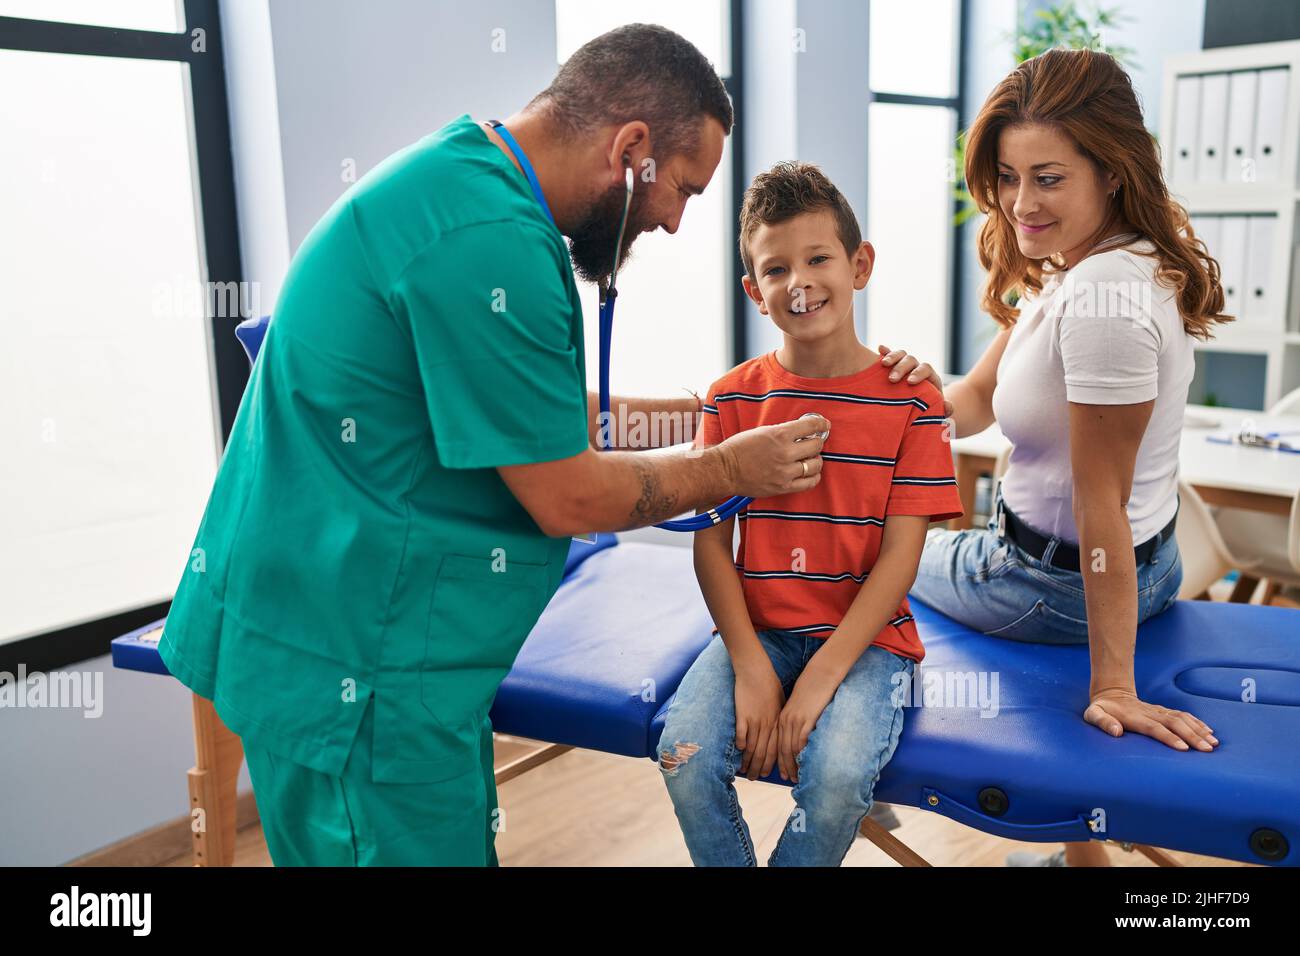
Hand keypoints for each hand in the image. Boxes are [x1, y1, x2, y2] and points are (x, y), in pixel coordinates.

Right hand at [718, 415, 827, 498]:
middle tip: (813, 442)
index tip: (824, 425)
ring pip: (815, 464)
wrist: (724, 470)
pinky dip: (813, 476)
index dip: (821, 424)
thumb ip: (784, 431)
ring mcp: (785, 472)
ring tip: (809, 458)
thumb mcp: (762, 431)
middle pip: (816, 445)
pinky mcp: (783, 487)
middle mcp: (784, 453)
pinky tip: (809, 472)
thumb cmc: (739, 449)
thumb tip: (803, 431)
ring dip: (815, 459)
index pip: (811, 426)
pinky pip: (809, 482)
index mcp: (779, 435)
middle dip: (817, 442)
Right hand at [734, 660, 785, 779]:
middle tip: (754, 778)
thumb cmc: (769, 684)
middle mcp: (768, 724)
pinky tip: (739, 751)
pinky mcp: (743, 714)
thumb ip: (779, 718)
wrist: (756, 670)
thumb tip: (781, 731)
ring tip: (743, 770)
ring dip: (747, 760)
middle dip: (758, 767)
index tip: (766, 773)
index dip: (770, 763)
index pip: (775, 749)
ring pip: (752, 747)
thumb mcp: (780, 702)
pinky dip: (741, 743)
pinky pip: (742, 733)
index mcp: (778, 722)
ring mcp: (755, 720)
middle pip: (763, 752)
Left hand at [776, 666, 839, 782]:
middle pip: (781, 749)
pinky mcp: (805, 720)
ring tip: (795, 776)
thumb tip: (801, 736)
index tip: (781, 772)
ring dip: (792, 764)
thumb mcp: (800, 708)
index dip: (778, 760)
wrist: (819, 676)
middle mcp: (785, 721)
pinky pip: (800, 741)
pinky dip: (800, 755)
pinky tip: (803, 764)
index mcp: (782, 718)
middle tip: (788, 779)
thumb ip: (798, 721)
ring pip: (790, 748)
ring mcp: (795, 721)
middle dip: (783, 766)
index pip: (777, 744)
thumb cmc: (812, 691)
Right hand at [876, 344, 951, 416]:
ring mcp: (905, 366)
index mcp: (929, 377)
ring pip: (901, 355)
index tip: (910, 382)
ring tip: (883, 364)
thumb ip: (945, 410)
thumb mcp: (937, 411)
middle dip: (902, 368)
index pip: (926, 369)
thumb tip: (948, 406)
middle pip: (911, 360)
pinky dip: (886, 352)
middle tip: (892, 379)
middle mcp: (917, 368)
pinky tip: (880, 348)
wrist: (918, 408)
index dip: (918, 373)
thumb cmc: (928, 410)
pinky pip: (890, 356)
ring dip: (892, 357)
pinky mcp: (894, 367)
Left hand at [1084, 689, 1218, 750]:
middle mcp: (1150, 713)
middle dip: (1191, 736)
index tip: (1183, 748)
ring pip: (1182, 719)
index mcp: (1134, 717)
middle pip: (1173, 724)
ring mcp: (1158, 711)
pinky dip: (1197, 723)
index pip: (1154, 728)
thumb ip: (1103, 722)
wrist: (1111, 693)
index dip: (1168, 737)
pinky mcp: (1164, 711)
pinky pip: (1183, 715)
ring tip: (1213, 743)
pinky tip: (1209, 732)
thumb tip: (1116, 732)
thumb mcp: (1093, 715)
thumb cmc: (1102, 709)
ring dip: (1198, 730)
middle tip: (1207, 749)